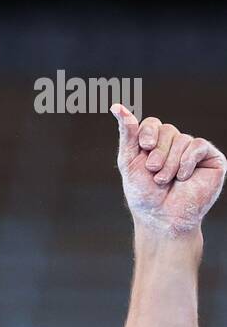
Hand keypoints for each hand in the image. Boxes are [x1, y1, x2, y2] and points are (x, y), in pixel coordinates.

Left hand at [111, 103, 225, 236]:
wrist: (162, 220)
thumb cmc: (144, 195)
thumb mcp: (129, 162)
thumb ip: (127, 134)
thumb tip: (116, 107)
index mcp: (157, 143)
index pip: (152, 123)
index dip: (147, 134)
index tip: (144, 148)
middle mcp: (176, 145)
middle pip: (167, 130)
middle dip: (157, 154)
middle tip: (155, 173)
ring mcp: (194, 151)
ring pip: (182, 139)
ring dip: (170, 164)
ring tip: (167, 182)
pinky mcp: (210, 159)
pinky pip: (198, 146)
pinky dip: (187, 163)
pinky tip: (184, 178)